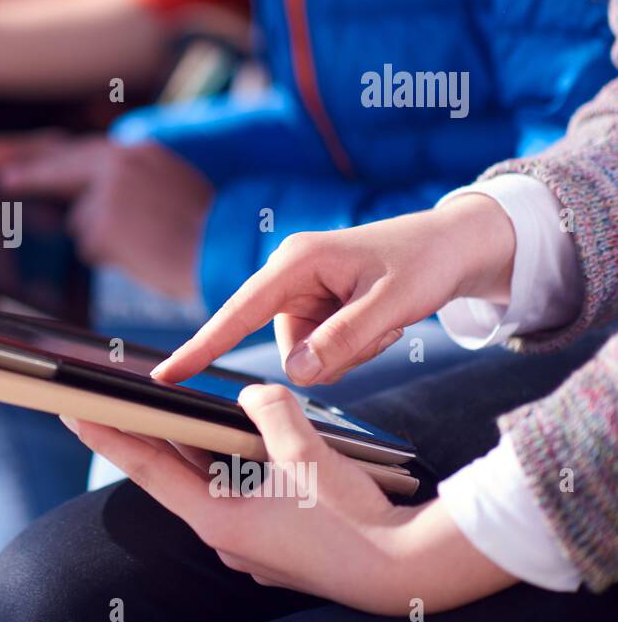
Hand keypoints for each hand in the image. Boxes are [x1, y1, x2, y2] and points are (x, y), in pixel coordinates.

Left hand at [0, 130, 213, 300]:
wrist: (226, 246)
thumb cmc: (203, 227)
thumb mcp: (165, 185)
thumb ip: (120, 183)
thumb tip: (79, 208)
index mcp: (135, 151)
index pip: (71, 148)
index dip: (27, 152)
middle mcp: (117, 163)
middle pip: (54, 167)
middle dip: (20, 167)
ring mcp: (106, 193)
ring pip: (84, 224)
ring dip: (106, 238)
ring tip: (149, 242)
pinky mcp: (103, 223)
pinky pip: (94, 247)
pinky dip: (114, 256)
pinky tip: (144, 253)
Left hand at [61, 384, 515, 614]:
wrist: (404, 570)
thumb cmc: (354, 518)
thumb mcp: (307, 450)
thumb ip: (271, 411)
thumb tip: (255, 396)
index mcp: (218, 518)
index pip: (147, 467)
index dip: (107, 436)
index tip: (73, 410)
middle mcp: (223, 535)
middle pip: (171, 473)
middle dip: (141, 434)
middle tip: (105, 399)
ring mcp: (246, 541)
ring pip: (205, 482)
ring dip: (186, 447)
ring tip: (158, 408)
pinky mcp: (270, 539)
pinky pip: (235, 493)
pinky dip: (224, 463)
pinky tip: (229, 438)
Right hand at [151, 194, 515, 386]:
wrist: (455, 246)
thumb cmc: (425, 262)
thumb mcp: (391, 304)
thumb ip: (342, 340)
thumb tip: (296, 372)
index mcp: (295, 262)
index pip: (237, 312)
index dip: (201, 347)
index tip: (166, 375)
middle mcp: (290, 276)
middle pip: (288, 346)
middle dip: (335, 353)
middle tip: (382, 329)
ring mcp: (304, 293)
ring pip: (307, 356)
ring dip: (350, 352)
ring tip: (385, 320)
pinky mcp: (317, 307)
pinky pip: (323, 352)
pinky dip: (356, 347)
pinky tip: (382, 321)